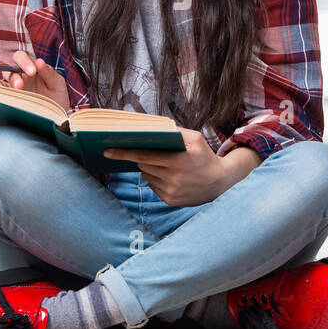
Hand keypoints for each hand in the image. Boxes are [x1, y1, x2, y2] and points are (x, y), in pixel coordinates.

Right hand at [0, 50, 69, 114]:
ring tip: (10, 94)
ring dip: (1, 85)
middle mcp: (19, 76)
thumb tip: (39, 61)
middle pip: (8, 68)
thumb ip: (49, 73)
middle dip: (14, 76)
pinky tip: (0, 98)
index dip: (24, 62)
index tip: (32, 72)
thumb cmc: (57, 98)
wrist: (56, 117)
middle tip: (20, 86)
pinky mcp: (6, 99)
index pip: (22, 57)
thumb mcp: (57, 84)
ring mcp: (11, 88)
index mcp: (31, 67)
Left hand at [104, 129, 260, 206]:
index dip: (124, 153)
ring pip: (147, 176)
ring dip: (148, 169)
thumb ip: (175, 132)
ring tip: (163, 164)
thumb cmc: (205, 156)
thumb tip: (153, 128)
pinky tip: (167, 175)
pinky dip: (155, 179)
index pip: (144, 156)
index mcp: (178, 160)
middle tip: (130, 152)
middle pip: (143, 166)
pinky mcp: (170, 200)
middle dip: (137, 158)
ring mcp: (171, 191)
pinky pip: (153, 186)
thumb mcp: (195, 138)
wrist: (220, 183)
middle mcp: (173, 178)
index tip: (107, 150)